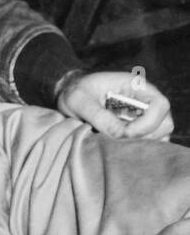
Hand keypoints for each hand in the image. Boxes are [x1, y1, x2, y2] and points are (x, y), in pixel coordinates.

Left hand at [57, 70, 173, 140]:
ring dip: (141, 144)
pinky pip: (150, 144)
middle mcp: (145, 100)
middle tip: (118, 141)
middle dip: (145, 137)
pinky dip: (137, 149)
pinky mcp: (140, 129)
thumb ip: (97, 115)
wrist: (70, 96)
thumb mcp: (78, 100)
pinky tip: (117, 146)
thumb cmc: (74, 92)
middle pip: (165, 124)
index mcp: (135, 86)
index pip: (159, 105)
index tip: (125, 133)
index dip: (148, 123)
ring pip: (160, 136)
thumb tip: (120, 135)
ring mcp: (145, 116)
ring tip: (114, 142)